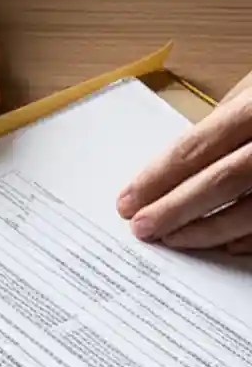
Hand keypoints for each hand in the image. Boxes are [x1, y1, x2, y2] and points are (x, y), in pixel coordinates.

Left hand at [119, 71, 251, 252]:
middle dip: (176, 209)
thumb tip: (173, 166)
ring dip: (208, 230)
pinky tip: (223, 244)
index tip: (126, 202)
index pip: (197, 146)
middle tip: (142, 229)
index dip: (157, 178)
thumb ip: (222, 123)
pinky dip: (249, 237)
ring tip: (174, 239)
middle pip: (223, 181)